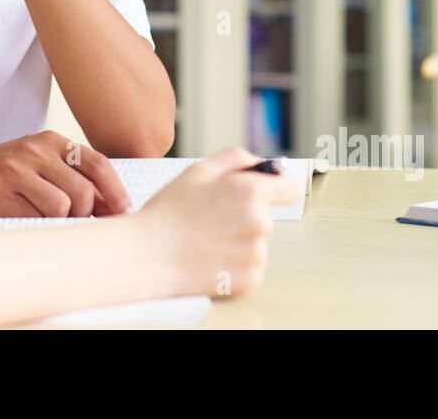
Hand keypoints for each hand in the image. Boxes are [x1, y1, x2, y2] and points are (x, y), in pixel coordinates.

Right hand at [0, 130, 132, 216]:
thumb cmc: (7, 175)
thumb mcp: (42, 166)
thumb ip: (74, 179)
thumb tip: (113, 208)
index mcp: (52, 141)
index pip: (97, 164)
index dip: (115, 191)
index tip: (124, 212)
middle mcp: (35, 149)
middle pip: (82, 192)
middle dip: (85, 215)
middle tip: (76, 223)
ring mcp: (14, 169)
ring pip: (61, 207)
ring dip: (61, 222)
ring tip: (47, 220)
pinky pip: (35, 219)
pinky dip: (39, 227)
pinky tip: (28, 221)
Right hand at [135, 148, 301, 296]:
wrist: (148, 256)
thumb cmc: (168, 213)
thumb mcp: (197, 171)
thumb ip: (235, 159)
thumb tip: (259, 164)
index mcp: (250, 192)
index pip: (289, 188)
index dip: (276, 188)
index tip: (265, 192)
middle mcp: (260, 222)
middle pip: (266, 215)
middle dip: (245, 215)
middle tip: (211, 217)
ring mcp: (256, 254)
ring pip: (256, 241)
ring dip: (239, 240)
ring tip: (206, 239)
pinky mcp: (250, 279)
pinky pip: (251, 266)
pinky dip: (234, 264)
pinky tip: (209, 257)